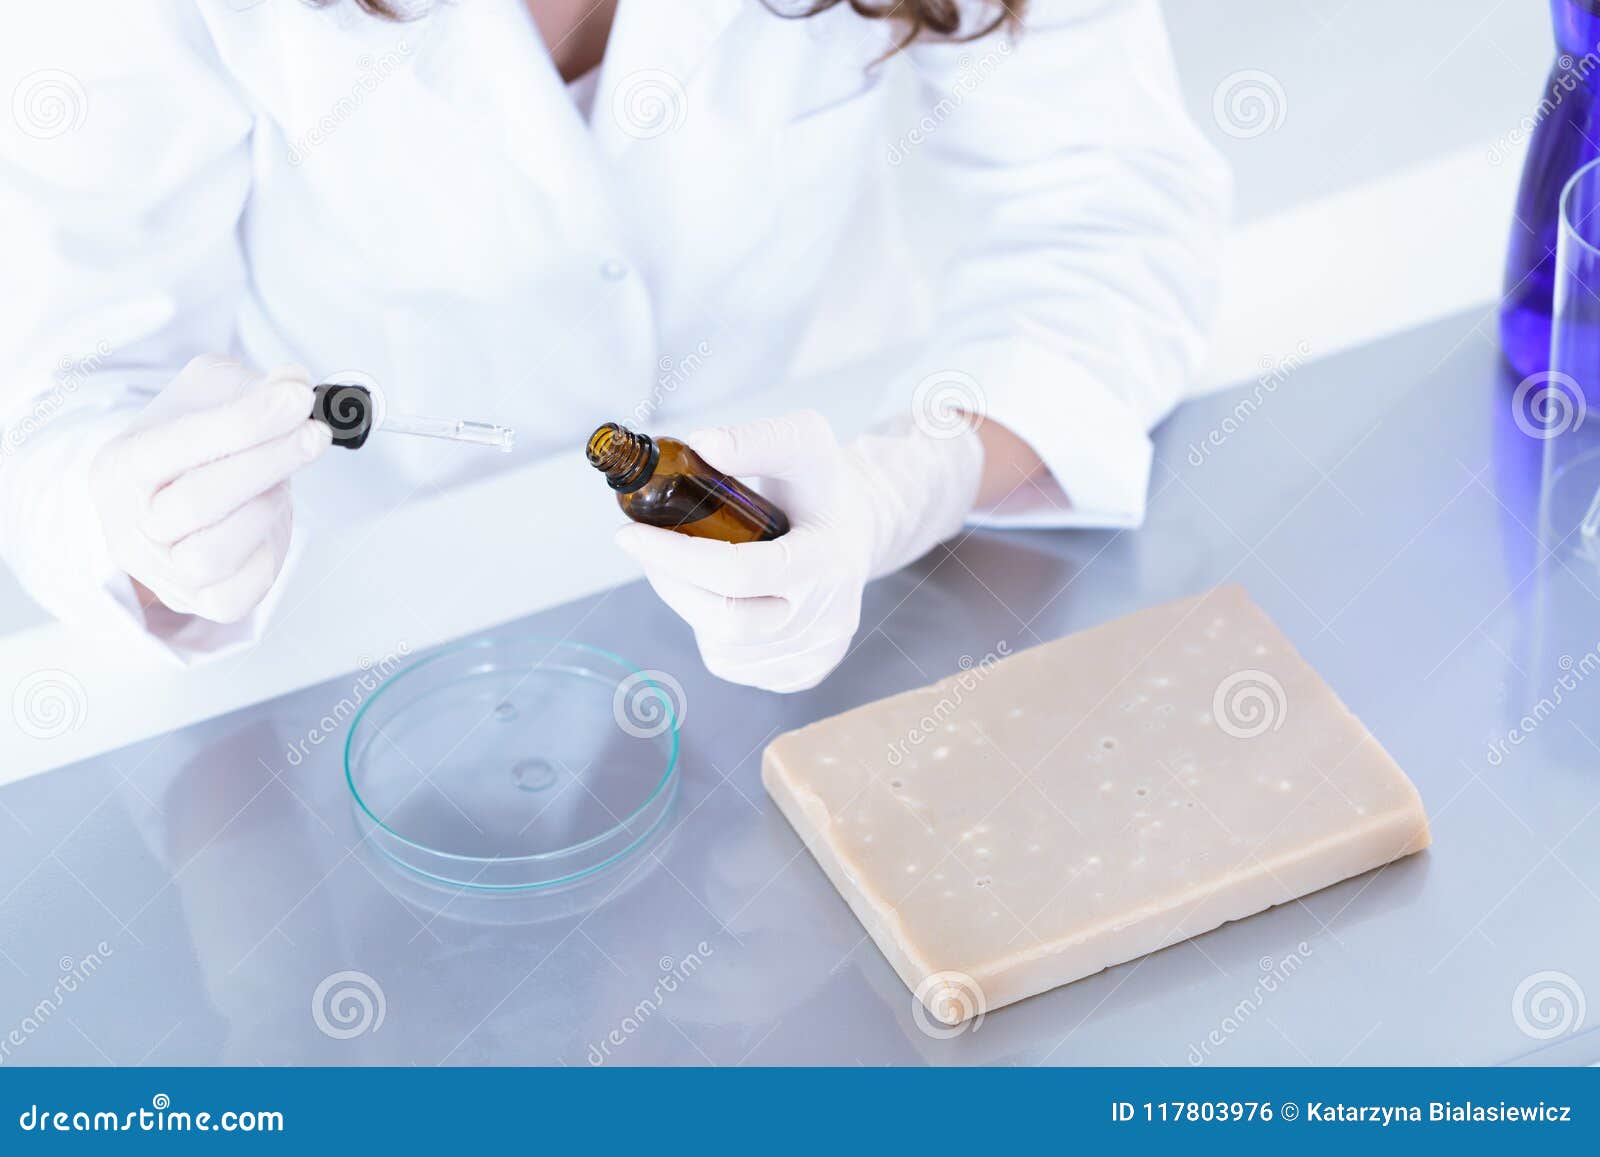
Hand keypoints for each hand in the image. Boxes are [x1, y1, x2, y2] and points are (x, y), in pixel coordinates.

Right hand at [89, 355, 330, 623]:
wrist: (188, 504)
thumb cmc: (196, 452)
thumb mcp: (210, 398)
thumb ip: (247, 386)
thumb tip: (293, 385)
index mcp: (118, 467)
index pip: (173, 445)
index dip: (241, 423)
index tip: (296, 398)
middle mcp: (129, 526)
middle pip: (196, 503)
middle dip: (268, 462)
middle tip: (314, 432)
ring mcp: (162, 572)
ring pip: (213, 554)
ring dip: (263, 509)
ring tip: (278, 482)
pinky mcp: (204, 602)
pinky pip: (242, 588)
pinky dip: (267, 549)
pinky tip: (268, 519)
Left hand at [615, 410, 982, 691]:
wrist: (859, 531)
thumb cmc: (822, 486)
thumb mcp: (803, 440)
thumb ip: (756, 440)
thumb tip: (702, 446)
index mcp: (827, 559)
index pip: (738, 573)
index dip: (674, 557)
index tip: (629, 534)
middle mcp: (830, 616)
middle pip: (727, 621)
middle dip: (672, 585)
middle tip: (648, 551)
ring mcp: (819, 650)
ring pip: (724, 649)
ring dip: (690, 607)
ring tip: (691, 569)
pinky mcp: (805, 672)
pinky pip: (736, 666)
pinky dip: (713, 634)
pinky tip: (721, 599)